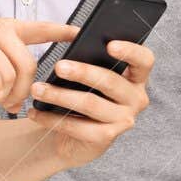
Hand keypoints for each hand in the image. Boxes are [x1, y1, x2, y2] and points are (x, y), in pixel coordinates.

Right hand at [0, 19, 77, 112]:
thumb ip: (6, 72)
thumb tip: (20, 102)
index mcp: (6, 28)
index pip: (40, 28)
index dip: (61, 30)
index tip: (80, 33)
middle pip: (30, 65)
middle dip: (24, 92)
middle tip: (9, 104)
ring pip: (13, 75)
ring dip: (5, 96)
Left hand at [25, 39, 153, 165]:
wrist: (75, 135)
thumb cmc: (83, 94)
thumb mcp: (89, 76)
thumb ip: (90, 60)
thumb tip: (72, 42)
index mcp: (136, 77)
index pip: (144, 60)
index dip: (130, 51)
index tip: (109, 45)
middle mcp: (136, 99)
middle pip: (110, 81)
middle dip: (82, 72)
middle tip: (58, 66)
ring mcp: (124, 120)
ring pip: (90, 104)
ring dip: (59, 95)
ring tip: (37, 89)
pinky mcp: (107, 138)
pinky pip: (78, 127)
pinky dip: (53, 119)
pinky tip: (35, 112)